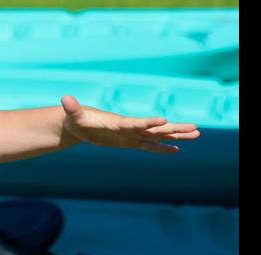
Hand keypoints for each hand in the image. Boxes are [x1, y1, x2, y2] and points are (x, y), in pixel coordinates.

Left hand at [60, 96, 199, 152]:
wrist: (79, 123)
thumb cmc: (77, 120)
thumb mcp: (73, 116)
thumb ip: (72, 108)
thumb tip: (64, 99)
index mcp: (120, 123)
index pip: (138, 123)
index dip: (150, 122)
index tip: (164, 120)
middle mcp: (131, 128)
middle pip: (157, 128)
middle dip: (175, 128)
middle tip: (195, 128)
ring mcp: (133, 135)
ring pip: (159, 136)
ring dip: (176, 136)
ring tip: (196, 134)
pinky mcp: (130, 142)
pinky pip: (150, 146)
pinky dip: (162, 148)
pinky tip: (176, 150)